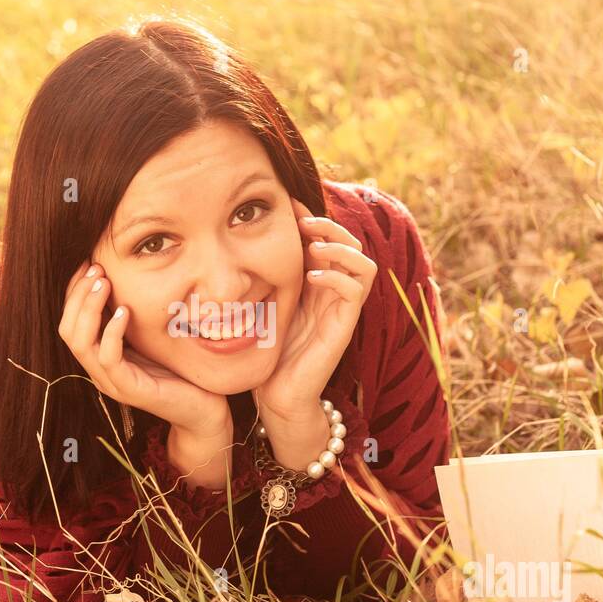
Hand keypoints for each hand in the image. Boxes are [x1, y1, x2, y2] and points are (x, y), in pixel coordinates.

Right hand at [58, 260, 231, 438]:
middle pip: (68, 331)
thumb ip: (130, 318)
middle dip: (77, 295)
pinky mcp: (130, 390)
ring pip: (81, 343)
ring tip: (105, 283)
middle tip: (96, 269)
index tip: (88, 263)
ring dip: (90, 308)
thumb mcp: (148, 339)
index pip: (71, 322)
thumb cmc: (177, 371)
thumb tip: (121, 278)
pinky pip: (109, 358)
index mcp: (99, 358)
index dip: (74, 292)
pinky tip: (124, 310)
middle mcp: (99, 371)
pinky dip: (112, 331)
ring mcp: (112, 382)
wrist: (202, 409)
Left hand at [252, 199, 376, 425]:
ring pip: (363, 262)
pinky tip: (312, 275)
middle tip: (303, 222)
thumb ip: (263, 277)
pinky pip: (355, 289)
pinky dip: (337, 275)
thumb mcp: (262, 305)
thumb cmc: (267, 353)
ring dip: (340, 247)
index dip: (311, 216)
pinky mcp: (344, 326)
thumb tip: (239, 243)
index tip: (287, 205)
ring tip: (314, 246)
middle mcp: (334, 293)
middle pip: (351, 243)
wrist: (277, 396)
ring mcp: (342, 309)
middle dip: (330, 226)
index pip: (326, 238)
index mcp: (316, 284)